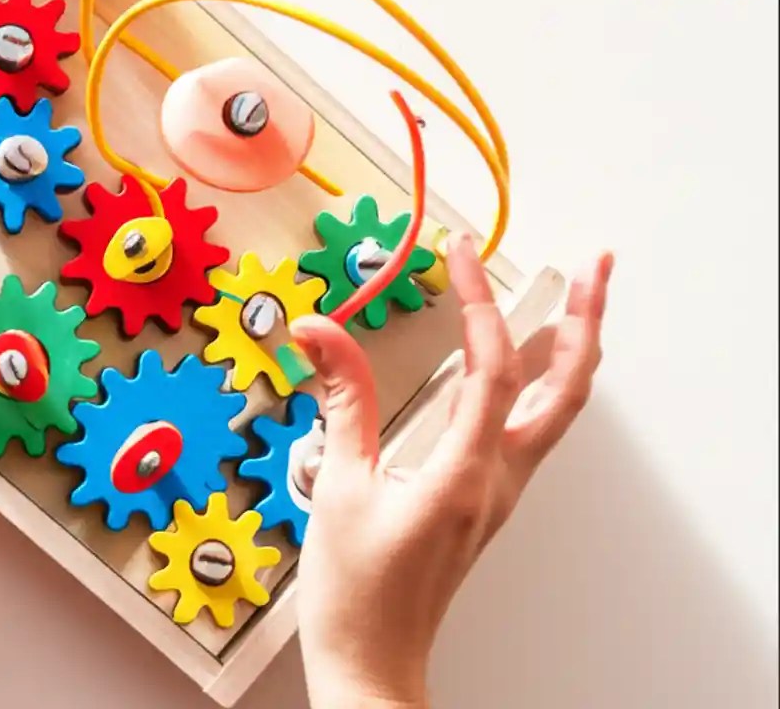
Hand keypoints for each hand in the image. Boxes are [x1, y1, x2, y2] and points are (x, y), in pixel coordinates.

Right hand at [290, 234, 613, 707]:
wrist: (372, 658)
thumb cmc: (356, 594)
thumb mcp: (339, 487)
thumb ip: (340, 402)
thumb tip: (322, 335)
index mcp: (465, 475)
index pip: (491, 369)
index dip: (477, 303)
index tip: (458, 258)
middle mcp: (498, 482)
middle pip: (565, 390)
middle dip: (586, 322)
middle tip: (593, 269)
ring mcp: (498, 494)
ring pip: (554, 411)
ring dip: (569, 352)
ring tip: (573, 303)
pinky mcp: (484, 501)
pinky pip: (523, 432)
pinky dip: (530, 387)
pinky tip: (509, 369)